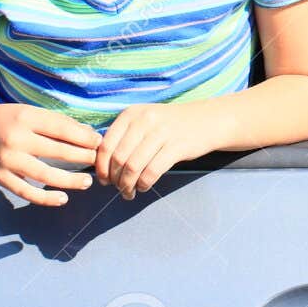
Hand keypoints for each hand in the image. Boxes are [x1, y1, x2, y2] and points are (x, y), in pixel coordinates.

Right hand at [0, 103, 101, 206]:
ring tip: (87, 181)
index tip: (99, 143)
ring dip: (70, 180)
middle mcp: (16, 139)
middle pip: (57, 151)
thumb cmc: (8, 119)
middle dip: (82, 157)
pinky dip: (45, 198)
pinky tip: (63, 199)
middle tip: (98, 161)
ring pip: (44, 174)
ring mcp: (7, 160)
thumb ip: (58, 123)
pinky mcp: (0, 177)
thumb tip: (90, 136)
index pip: (62, 129)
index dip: (84, 138)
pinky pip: (26, 191)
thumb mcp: (30, 113)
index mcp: (26, 118)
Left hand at [94, 102, 219, 199]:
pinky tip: (144, 187)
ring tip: (129, 192)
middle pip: (118, 159)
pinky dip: (144, 184)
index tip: (104, 180)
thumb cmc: (169, 126)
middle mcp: (144, 121)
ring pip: (133, 167)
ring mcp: (161, 133)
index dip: (101, 168)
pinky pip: (152, 172)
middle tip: (118, 188)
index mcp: (131, 114)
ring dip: (128, 185)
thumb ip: (123, 137)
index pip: (106, 146)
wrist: (207, 120)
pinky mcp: (176, 146)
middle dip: (115, 180)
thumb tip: (101, 166)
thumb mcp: (144, 121)